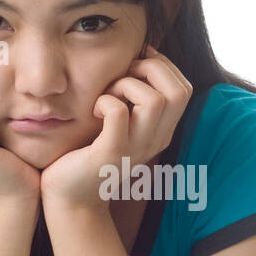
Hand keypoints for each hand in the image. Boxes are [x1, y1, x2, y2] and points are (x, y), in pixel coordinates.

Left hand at [39, 44, 192, 210]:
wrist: (71, 197)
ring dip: (127, 84)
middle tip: (123, 76)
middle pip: (178, 90)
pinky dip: (105, 101)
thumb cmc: (89, 153)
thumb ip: (135, 99)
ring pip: (154, 99)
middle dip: (150, 69)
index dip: (162, 66)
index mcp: (162, 131)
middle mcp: (156, 140)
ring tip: (108, 95)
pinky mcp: (111, 153)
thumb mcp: (122, 124)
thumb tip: (139, 57)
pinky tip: (94, 109)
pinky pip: (118, 112)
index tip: (134, 65)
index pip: (184, 88)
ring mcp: (135, 148)